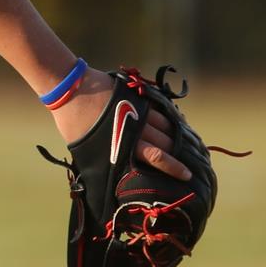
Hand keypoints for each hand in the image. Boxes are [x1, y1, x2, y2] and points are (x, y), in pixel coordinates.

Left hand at [51, 72, 192, 179]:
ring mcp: (139, 109)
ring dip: (178, 135)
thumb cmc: (74, 124)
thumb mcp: (87, 151)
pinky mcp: (137, 96)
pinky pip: (159, 109)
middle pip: (166, 142)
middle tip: (193, 162)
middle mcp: (137, 127)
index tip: (187, 175)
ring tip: (190, 144)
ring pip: (166, 125)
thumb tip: (111, 178)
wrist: (71, 88)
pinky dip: (169, 117)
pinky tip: (176, 122)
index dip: (175, 167)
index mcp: (125, 144)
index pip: (158, 158)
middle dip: (180, 153)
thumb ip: (105, 162)